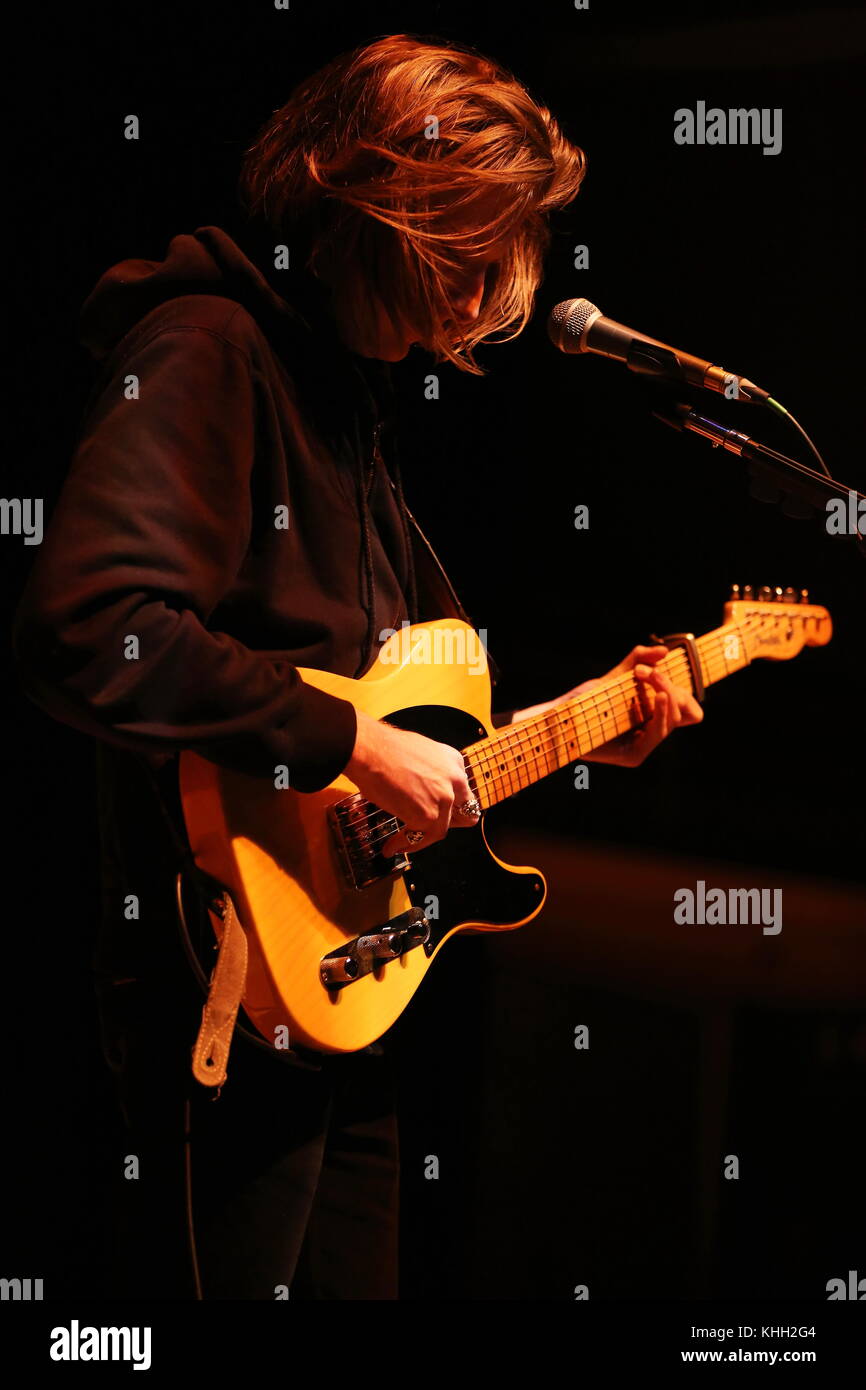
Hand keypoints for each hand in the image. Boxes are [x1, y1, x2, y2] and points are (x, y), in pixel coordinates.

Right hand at [344, 710, 480, 854]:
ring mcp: (443, 798)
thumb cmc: (384, 748)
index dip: (450, 807)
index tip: (436, 812)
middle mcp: (454, 780)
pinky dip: (403, 844)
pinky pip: (418, 838)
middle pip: (464, 815)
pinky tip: (392, 846)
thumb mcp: (420, 753)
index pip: (462, 793)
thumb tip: (421, 788)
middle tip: (428, 830)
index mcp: (454, 762)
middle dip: (446, 825)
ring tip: (404, 843)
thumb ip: (430, 772)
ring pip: (440, 830)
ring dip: (421, 840)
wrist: (369, 749)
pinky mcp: (427, 815)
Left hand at [559, 643, 702, 766]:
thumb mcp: (615, 675)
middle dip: (672, 686)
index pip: (689, 709)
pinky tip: (660, 697)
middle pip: (685, 711)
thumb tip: (664, 651)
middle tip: (648, 671)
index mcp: (653, 718)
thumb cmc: (584, 700)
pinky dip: (662, 713)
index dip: (684, 690)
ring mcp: (643, 747)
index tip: (659, 671)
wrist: (557, 719)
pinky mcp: (633, 756)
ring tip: (652, 677)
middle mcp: (651, 733)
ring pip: (674, 721)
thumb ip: (638, 660)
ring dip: (666, 693)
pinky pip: (657, 734)